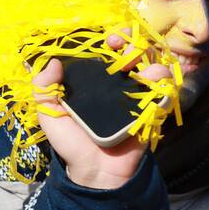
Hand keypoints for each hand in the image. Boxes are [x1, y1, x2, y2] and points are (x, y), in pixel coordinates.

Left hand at [33, 35, 170, 189]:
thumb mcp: (49, 114)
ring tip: (135, 66)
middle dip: (130, 41)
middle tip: (119, 44)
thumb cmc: (71, 143)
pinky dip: (162, 81)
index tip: (106, 39)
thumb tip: (52, 62)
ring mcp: (137, 96)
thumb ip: (44, 88)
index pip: (107, 50)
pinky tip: (152, 79)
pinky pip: (165, 91)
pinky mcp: (152, 111)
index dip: (111, 38)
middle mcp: (118, 84)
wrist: (94, 171)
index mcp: (95, 81)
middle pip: (133, 51)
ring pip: (152, 65)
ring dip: (147, 57)